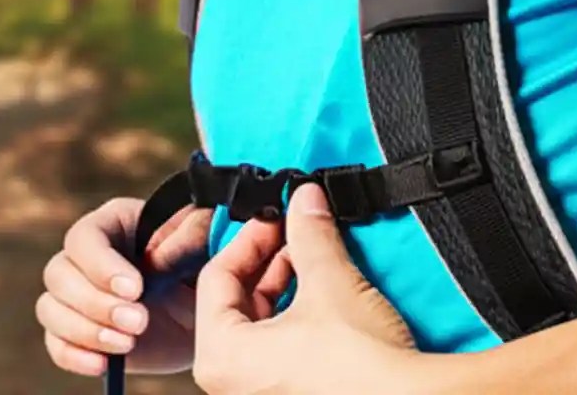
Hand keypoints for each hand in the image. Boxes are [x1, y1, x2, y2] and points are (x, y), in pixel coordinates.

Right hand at [37, 197, 212, 376]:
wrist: (207, 314)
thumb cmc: (205, 268)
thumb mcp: (206, 245)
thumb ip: (190, 236)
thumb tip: (160, 251)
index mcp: (113, 223)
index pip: (84, 237)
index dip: (102, 265)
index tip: (136, 289)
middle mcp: (86, 257)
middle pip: (59, 274)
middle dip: (95, 303)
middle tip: (139, 322)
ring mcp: (77, 296)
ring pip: (50, 309)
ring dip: (84, 330)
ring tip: (128, 343)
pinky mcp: (79, 334)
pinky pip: (55, 344)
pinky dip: (73, 356)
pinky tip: (103, 364)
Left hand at [193, 184, 428, 393]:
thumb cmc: (361, 369)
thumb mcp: (330, 284)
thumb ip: (310, 235)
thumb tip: (304, 201)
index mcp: (221, 356)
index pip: (216, 277)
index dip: (249, 239)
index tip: (275, 219)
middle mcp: (231, 381)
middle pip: (234, 300)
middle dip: (268, 261)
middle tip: (295, 234)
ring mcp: (258, 391)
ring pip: (257, 323)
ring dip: (284, 285)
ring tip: (314, 259)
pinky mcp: (288, 394)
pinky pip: (277, 346)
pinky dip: (295, 315)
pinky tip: (323, 294)